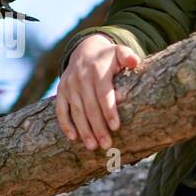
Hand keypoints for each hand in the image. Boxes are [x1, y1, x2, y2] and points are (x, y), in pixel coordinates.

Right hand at [55, 34, 140, 150]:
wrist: (85, 49)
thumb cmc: (108, 57)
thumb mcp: (119, 52)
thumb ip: (127, 56)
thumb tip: (135, 61)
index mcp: (97, 70)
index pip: (103, 93)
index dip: (109, 110)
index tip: (116, 127)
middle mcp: (81, 78)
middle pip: (90, 106)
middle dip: (98, 127)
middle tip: (106, 144)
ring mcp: (69, 85)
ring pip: (76, 111)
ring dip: (84, 130)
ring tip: (93, 146)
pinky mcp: (61, 91)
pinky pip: (61, 109)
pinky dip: (65, 124)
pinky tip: (73, 137)